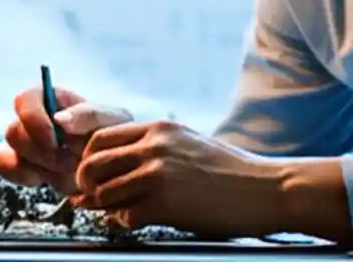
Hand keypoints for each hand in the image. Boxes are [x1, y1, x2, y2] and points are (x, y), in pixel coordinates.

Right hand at [0, 86, 131, 194]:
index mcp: (52, 98)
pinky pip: (3, 167)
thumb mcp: (114, 121)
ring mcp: (24, 142)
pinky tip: (46, 179)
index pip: (24, 99)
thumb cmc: (115, 137)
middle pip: (14, 132)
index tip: (55, 141)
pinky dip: (23, 176)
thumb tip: (59, 119)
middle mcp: (33, 118)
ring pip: (9, 153)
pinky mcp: (20, 164)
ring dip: (42, 169)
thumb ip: (89, 115)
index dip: (34, 121)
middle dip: (44, 154)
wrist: (116, 168)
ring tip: (70, 172)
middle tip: (73, 164)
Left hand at [75, 120, 290, 237]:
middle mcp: (153, 146)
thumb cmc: (230, 170)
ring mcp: (157, 174)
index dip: (89, 160)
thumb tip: (115, 166)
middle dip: (87, 185)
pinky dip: (124, 223)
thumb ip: (151, 148)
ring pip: (104, 192)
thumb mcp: (187, 142)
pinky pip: (125, 216)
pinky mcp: (164, 203)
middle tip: (91, 198)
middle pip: (93, 164)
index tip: (91, 175)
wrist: (266, 189)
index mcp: (157, 128)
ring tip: (118, 212)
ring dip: (106, 207)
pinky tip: (136, 222)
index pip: (99, 138)